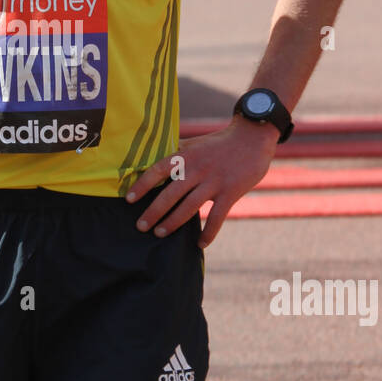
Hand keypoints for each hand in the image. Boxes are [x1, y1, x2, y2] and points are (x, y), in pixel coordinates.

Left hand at [125, 117, 278, 248]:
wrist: (253, 137)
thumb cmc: (220, 142)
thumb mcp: (195, 143)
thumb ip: (177, 152)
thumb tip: (152, 157)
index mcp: (186, 156)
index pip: (158, 170)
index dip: (142, 185)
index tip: (129, 199)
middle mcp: (197, 169)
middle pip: (170, 193)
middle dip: (153, 212)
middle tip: (141, 226)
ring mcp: (214, 181)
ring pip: (189, 207)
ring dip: (173, 223)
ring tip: (159, 233)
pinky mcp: (231, 192)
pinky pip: (217, 217)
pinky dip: (209, 233)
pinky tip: (200, 244)